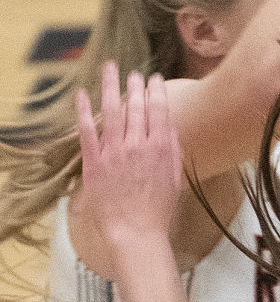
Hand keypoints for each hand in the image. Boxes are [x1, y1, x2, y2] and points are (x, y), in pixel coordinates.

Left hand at [73, 66, 183, 255]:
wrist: (136, 232)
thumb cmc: (158, 210)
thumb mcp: (175, 178)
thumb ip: (174, 150)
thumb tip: (170, 128)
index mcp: (161, 148)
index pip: (159, 110)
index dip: (156, 92)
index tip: (154, 80)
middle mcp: (138, 145)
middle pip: (137, 107)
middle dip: (135, 86)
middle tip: (134, 73)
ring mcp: (115, 152)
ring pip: (113, 111)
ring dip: (112, 87)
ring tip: (111, 69)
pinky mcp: (95, 162)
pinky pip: (87, 131)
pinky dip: (84, 111)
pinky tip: (83, 94)